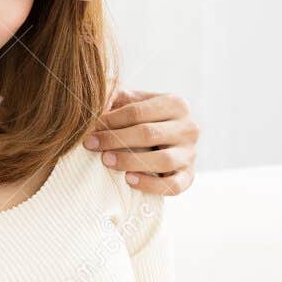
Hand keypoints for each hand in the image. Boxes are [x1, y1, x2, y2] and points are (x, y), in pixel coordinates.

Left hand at [85, 89, 199, 195]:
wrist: (164, 143)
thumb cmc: (143, 119)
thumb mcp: (133, 101)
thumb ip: (115, 95)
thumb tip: (97, 97)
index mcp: (176, 104)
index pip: (138, 111)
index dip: (111, 119)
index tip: (90, 126)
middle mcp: (188, 127)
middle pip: (149, 134)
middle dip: (115, 139)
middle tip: (92, 144)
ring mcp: (190, 153)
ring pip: (163, 160)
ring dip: (130, 161)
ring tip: (106, 161)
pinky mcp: (189, 176)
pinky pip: (172, 185)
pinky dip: (150, 184)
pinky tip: (128, 180)